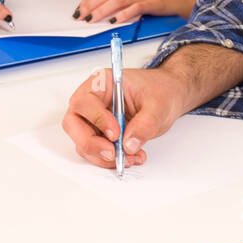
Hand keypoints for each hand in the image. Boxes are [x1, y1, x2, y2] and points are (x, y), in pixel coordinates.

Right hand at [61, 65, 187, 168]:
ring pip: (83, 142)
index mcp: (102, 82)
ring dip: (103, 156)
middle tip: (112, 153)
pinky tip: (131, 157)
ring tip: (130, 157)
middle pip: (73, 124)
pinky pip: (96, 152)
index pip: (85, 101)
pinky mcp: (101, 135)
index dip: (96, 118)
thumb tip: (129, 143)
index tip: (115, 133)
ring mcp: (94, 119)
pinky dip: (110, 160)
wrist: (168, 97)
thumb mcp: (159, 104)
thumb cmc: (160, 90)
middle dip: (91, 143)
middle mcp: (93, 100)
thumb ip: (145, 123)